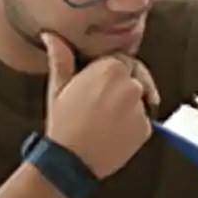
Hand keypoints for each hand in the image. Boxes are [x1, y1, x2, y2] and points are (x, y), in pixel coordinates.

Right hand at [42, 32, 159, 178]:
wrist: (70, 162)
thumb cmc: (62, 123)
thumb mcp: (58, 88)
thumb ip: (61, 58)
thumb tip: (51, 35)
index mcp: (111, 69)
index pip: (121, 60)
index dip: (110, 71)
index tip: (99, 83)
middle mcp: (131, 85)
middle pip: (134, 77)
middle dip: (122, 86)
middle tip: (102, 104)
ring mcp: (141, 107)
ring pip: (140, 99)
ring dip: (128, 105)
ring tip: (104, 120)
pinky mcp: (147, 128)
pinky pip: (143, 121)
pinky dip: (132, 125)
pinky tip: (112, 133)